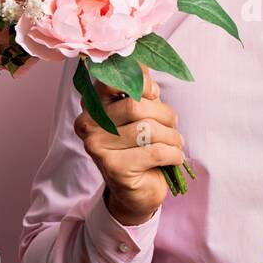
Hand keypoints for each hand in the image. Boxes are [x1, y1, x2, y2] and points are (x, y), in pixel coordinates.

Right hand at [73, 61, 185, 225]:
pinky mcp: (113, 168)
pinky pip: (156, 151)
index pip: (112, 79)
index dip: (140, 81)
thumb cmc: (141, 144)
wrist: (137, 190)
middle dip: (165, 115)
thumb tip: (145, 72)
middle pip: (137, 106)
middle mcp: (87, 123)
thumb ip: (140, 87)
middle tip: (172, 126)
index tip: (154, 93)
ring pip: (148, 129)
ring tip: (175, 144)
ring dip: (172, 137)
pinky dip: (174, 154)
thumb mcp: (142, 110)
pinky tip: (175, 157)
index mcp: (92, 103)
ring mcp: (97, 147)